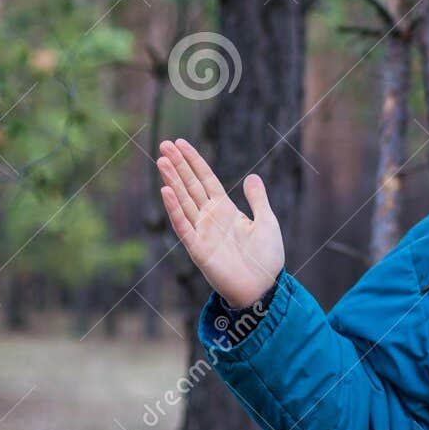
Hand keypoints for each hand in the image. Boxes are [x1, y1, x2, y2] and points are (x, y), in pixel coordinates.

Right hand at [156, 138, 283, 307]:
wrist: (264, 287)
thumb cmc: (266, 257)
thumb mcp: (266, 221)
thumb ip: (257, 199)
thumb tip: (252, 176)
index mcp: (225, 209)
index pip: (205, 179)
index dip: (194, 161)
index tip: (180, 143)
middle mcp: (210, 217)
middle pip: (190, 185)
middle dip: (178, 165)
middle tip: (164, 144)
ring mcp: (202, 232)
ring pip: (183, 201)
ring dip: (173, 181)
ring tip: (162, 161)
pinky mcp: (198, 249)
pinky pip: (183, 226)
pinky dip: (174, 209)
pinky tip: (166, 191)